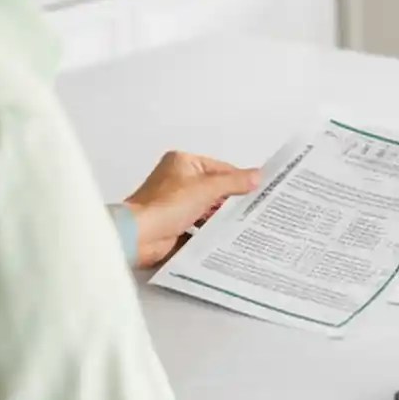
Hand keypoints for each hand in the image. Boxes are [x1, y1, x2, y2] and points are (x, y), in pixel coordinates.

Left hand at [124, 151, 259, 267]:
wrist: (140, 236)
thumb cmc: (166, 206)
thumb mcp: (208, 188)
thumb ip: (234, 182)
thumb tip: (257, 175)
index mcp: (183, 162)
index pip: (220, 168)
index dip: (239, 179)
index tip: (258, 190)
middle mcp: (177, 179)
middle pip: (214, 188)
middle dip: (230, 200)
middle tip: (253, 209)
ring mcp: (174, 202)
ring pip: (206, 208)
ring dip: (219, 217)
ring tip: (241, 224)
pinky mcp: (173, 223)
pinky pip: (197, 224)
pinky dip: (208, 230)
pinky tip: (222, 237)